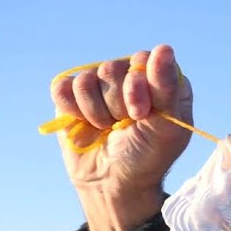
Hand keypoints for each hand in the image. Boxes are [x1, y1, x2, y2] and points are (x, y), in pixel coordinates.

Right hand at [51, 44, 193, 230]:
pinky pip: (63, 87)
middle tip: (125, 125)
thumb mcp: (167, 128)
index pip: (143, 60)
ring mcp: (101, 83)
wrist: (115, 182)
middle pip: (112, 69)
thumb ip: (167, 89)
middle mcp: (131, 76)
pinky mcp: (72, 94)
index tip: (141, 114)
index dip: (138, 87)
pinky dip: (73, 110)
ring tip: (107, 128)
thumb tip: (163, 48)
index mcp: (160, 80)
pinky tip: (85, 124)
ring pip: (87, 80)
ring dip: (96, 112)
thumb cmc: (148, 157)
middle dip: (117, 105)